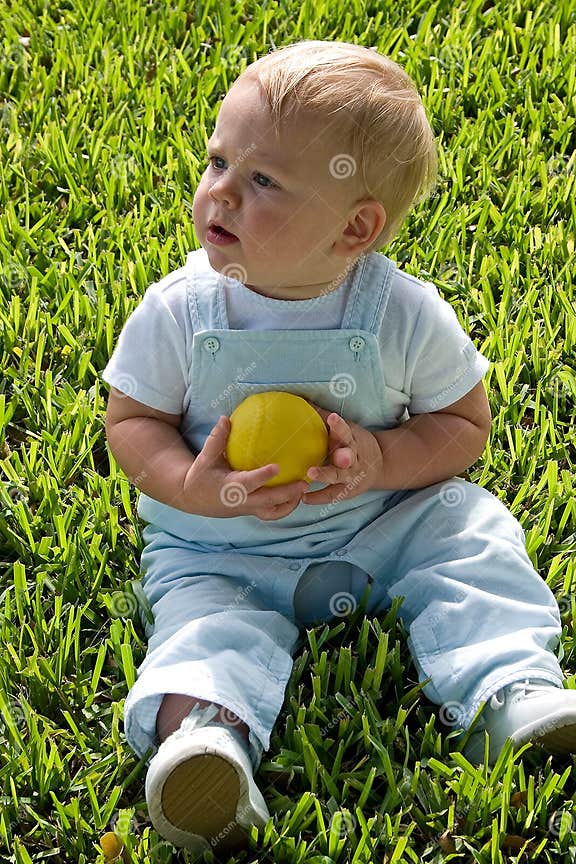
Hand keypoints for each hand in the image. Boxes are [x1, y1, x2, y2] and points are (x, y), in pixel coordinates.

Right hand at [180, 416, 307, 519]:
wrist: (191, 498)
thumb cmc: (201, 475)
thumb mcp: (205, 457)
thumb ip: (217, 438)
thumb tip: (226, 418)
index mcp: (229, 487)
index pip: (248, 483)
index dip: (262, 476)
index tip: (277, 467)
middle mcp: (240, 500)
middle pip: (267, 501)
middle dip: (287, 494)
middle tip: (304, 483)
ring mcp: (246, 508)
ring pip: (271, 512)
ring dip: (290, 504)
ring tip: (305, 491)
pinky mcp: (250, 511)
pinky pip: (270, 513)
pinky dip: (284, 507)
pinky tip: (296, 495)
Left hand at [301, 405, 383, 505]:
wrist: (379, 464)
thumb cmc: (353, 443)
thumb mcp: (345, 430)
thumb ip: (325, 419)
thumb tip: (302, 400)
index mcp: (354, 441)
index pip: (348, 432)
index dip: (340, 426)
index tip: (332, 417)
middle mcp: (354, 460)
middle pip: (348, 458)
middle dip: (342, 456)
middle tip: (335, 454)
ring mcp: (352, 477)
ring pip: (340, 477)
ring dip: (326, 476)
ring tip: (310, 473)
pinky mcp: (348, 491)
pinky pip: (332, 495)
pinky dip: (319, 497)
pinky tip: (304, 498)